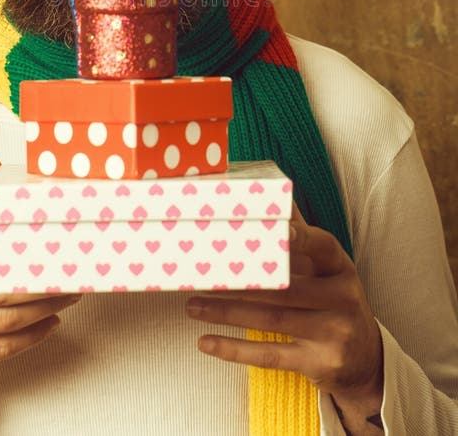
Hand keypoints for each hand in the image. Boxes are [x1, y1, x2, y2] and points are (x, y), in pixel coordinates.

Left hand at [186, 205, 382, 409]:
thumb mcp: (328, 271)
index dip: (299, 235)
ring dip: (226, 312)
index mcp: (341, 268)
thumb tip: (275, 195)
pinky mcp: (320, 363)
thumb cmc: (333, 302)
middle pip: (286, 287)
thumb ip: (301, 240)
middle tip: (204, 274)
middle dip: (240, 282)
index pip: (321, 245)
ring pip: (272, 319)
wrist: (365, 361)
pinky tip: (206, 342)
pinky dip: (234, 349)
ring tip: (193, 305)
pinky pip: (270, 354)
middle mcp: (342, 298)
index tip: (275, 226)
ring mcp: (334, 333)